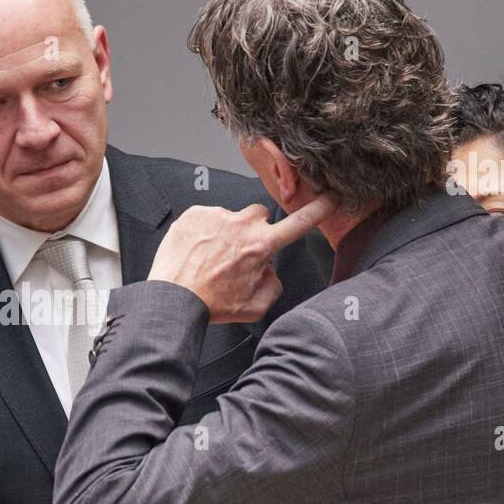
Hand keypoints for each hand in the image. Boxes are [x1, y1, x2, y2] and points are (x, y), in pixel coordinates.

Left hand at [147, 199, 332, 322]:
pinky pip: (206, 217)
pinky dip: (203, 231)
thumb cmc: (211, 304)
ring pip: (230, 218)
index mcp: (262, 246)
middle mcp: (242, 225)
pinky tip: (195, 252)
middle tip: (237, 252)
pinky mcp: (194, 213)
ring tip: (208, 258)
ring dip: (225, 232)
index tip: (331, 197)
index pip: (299, 222)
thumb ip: (273, 285)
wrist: (172, 299)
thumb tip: (270, 270)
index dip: (319, 209)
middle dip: (254, 229)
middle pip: (260, 216)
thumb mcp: (255, 306)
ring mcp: (217, 216)